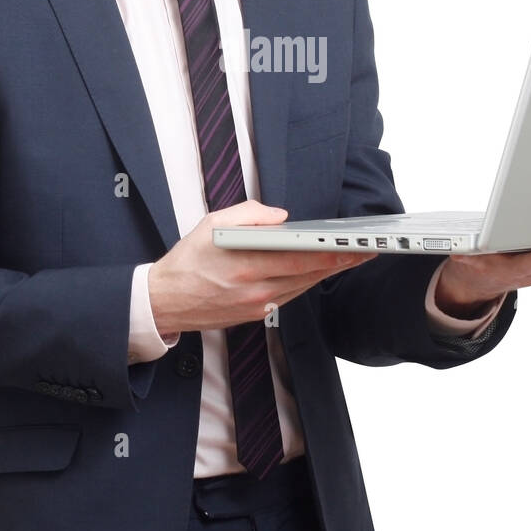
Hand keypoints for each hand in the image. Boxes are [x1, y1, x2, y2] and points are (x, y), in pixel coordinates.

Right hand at [148, 200, 375, 332]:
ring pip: (302, 288)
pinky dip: (305, 284)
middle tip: (365, 250)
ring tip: (349, 258)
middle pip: (308, 275)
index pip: (299, 258)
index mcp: (246, 264)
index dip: (330, 252)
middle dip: (339, 262)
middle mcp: (255, 289)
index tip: (352, 244)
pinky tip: (318, 272)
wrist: (165, 301)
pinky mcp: (256, 316)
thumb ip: (249, 214)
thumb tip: (281, 216)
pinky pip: (288, 297)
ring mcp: (257, 307)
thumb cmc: (188, 259)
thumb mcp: (212, 224)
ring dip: (326, 273)